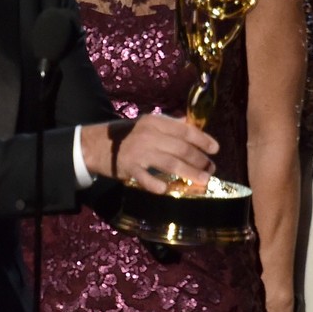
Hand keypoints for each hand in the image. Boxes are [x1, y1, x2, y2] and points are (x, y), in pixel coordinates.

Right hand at [81, 114, 218, 193]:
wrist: (96, 145)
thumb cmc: (127, 135)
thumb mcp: (147, 123)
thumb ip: (169, 124)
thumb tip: (191, 124)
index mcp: (155, 122)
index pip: (185, 130)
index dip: (203, 140)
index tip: (216, 149)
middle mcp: (149, 135)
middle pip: (181, 148)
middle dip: (200, 160)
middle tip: (211, 169)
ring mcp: (139, 152)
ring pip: (171, 163)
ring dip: (190, 173)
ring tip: (203, 180)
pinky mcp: (129, 168)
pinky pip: (146, 178)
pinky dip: (157, 184)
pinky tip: (167, 189)